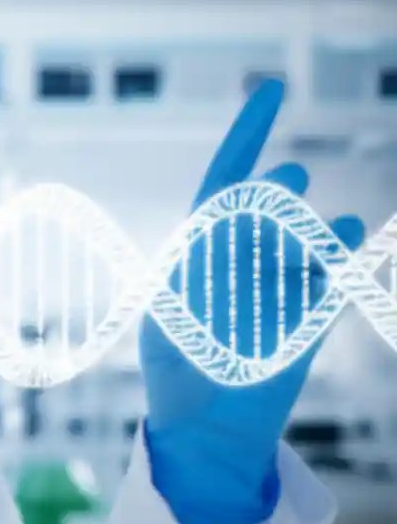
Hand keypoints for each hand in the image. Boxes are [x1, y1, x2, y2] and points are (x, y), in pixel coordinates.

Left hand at [138, 80, 365, 523]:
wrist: (205, 433)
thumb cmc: (174, 376)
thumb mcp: (170, 322)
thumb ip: (194, 276)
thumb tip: (222, 231)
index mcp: (200, 250)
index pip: (226, 180)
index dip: (247, 135)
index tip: (272, 90)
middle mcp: (242, 259)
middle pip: (267, 207)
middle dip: (276, 192)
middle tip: (285, 183)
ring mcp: (279, 284)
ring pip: (307, 237)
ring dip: (317, 229)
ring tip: (330, 226)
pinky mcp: (309, 317)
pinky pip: (333, 276)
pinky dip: (343, 259)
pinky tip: (354, 239)